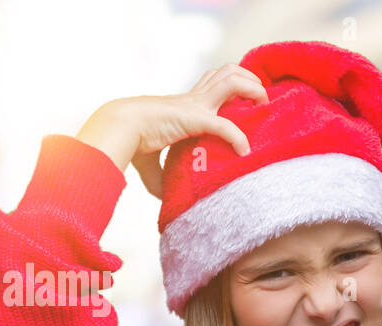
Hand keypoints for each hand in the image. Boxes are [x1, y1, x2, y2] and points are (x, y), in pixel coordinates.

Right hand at [76, 62, 269, 196]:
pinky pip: (225, 125)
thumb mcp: (151, 164)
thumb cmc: (131, 143)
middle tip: (262, 100)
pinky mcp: (194, 117)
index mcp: (188, 104)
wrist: (118, 128)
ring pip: (232, 79)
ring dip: (253, 90)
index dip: (235, 87)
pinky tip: (244, 152)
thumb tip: (164, 198)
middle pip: (228, 70)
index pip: (215, 83)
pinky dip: (239, 137)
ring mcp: (195, 104)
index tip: (250, 105)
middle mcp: (195, 98)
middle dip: (251, 79)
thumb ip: (161, 178)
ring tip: (263, 107)